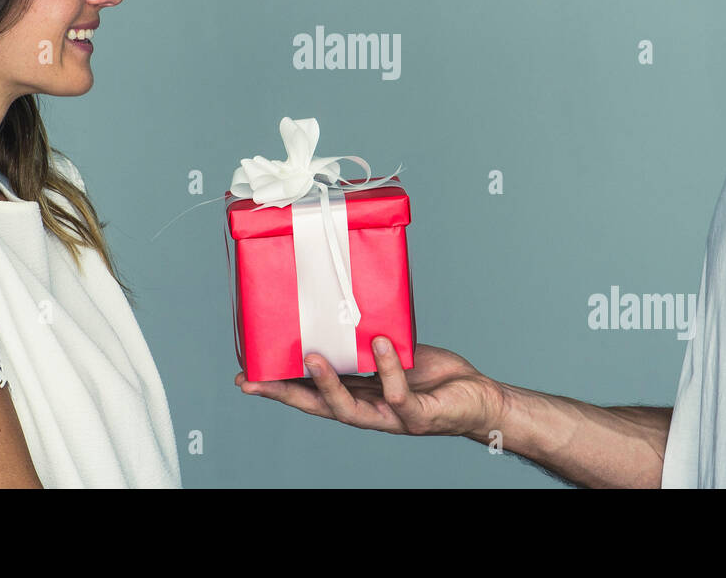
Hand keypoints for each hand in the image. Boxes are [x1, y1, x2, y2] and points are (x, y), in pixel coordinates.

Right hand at [235, 339, 504, 437]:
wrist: (478, 398)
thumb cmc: (433, 377)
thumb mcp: (392, 352)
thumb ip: (367, 342)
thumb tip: (339, 308)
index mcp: (357, 396)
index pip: (310, 394)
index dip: (279, 387)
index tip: (247, 376)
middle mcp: (368, 411)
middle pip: (317, 408)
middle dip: (285, 394)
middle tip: (255, 380)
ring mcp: (392, 417)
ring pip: (350, 409)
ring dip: (328, 384)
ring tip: (311, 357)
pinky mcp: (418, 416)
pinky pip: (397, 392)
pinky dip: (388, 368)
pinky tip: (381, 344)